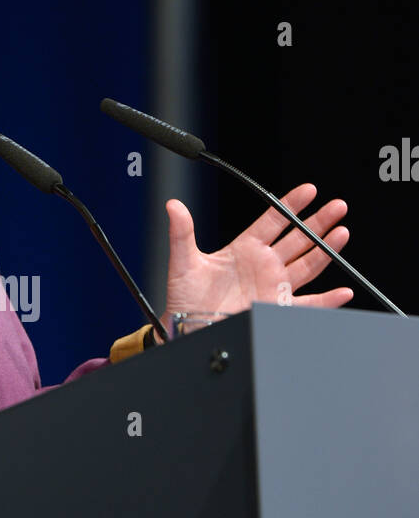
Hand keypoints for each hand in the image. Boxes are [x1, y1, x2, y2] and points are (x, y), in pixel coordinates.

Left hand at [157, 183, 352, 335]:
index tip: (309, 190)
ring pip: (308, 264)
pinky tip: (343, 292)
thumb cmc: (185, 297)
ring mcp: (272, 285)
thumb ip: (182, 233)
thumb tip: (173, 206)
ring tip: (342, 233)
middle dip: (318, 222)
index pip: (273, 220)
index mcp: (244, 248)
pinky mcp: (276, 307)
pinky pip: (307, 304)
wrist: (188, 327)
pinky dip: (327, 300)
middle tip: (337, 206)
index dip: (291, 204)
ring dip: (326, 250)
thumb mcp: (183, 262)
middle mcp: (263, 264)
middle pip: (298, 238)